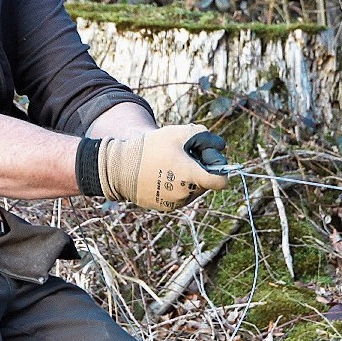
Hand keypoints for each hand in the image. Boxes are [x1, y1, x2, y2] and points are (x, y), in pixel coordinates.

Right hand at [97, 124, 229, 211]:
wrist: (120, 167)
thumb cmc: (151, 147)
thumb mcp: (179, 133)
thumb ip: (205, 136)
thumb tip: (220, 146)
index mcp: (192, 177)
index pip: (221, 181)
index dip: (218, 166)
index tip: (204, 156)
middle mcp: (186, 194)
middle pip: (206, 183)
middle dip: (200, 168)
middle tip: (182, 155)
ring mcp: (175, 203)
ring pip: (193, 190)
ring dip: (188, 178)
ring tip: (169, 164)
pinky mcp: (164, 207)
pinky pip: (179, 196)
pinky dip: (176, 186)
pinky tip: (161, 173)